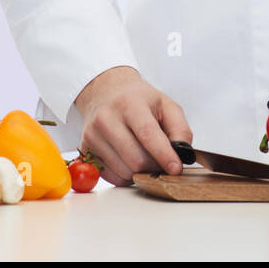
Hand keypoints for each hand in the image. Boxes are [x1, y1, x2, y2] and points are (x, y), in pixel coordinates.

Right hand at [74, 66, 193, 187]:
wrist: (106, 91)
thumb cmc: (138, 99)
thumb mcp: (165, 104)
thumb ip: (180, 128)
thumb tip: (183, 154)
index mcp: (129, 103)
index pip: (147, 134)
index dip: (163, 154)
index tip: (176, 168)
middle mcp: (106, 118)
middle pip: (135, 159)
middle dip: (154, 166)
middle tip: (163, 163)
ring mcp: (92, 135)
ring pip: (124, 171)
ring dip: (140, 172)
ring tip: (146, 158)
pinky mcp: (85, 149)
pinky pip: (111, 176)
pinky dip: (126, 175)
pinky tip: (130, 160)